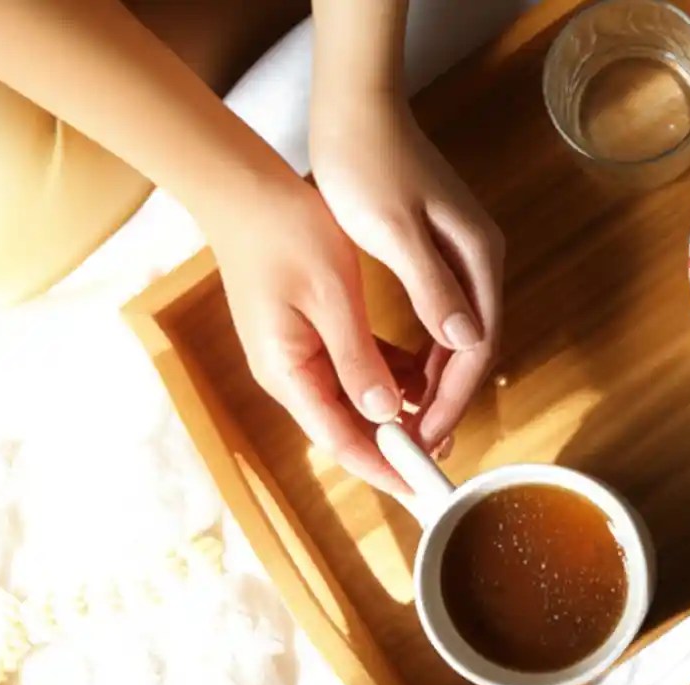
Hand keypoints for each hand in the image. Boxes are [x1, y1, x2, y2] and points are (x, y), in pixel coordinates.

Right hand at [204, 177, 421, 494]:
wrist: (245, 189)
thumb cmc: (286, 235)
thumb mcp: (333, 298)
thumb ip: (358, 359)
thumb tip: (385, 414)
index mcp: (288, 371)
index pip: (341, 440)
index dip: (383, 468)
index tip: (421, 489)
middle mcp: (288, 373)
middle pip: (346, 427)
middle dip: (394, 444)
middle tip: (444, 452)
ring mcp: (296, 354)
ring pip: (353, 399)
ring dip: (394, 412)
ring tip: (441, 420)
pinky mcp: (306, 334)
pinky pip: (351, 368)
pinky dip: (385, 376)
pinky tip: (420, 378)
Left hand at [310, 95, 503, 449]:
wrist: (355, 108)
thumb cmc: (369, 164)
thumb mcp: (395, 230)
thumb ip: (432, 288)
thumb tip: (467, 344)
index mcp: (477, 259)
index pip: (478, 348)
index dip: (453, 400)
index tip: (423, 438)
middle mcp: (480, 263)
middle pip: (473, 350)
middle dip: (447, 402)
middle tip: (415, 446)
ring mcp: (460, 258)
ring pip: (458, 339)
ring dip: (436, 384)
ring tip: (407, 425)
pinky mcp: (437, 254)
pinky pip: (442, 320)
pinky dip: (425, 356)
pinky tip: (402, 377)